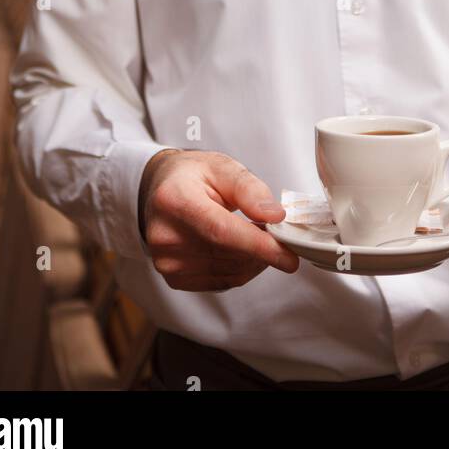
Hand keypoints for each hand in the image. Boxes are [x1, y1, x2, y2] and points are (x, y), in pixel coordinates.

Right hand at [139, 149, 299, 291]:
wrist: (160, 189)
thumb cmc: (192, 176)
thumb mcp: (222, 166)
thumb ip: (249, 189)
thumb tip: (274, 216)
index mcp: (174, 200)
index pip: (220, 231)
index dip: (257, 245)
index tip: (288, 256)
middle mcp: (165, 235)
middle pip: (228, 254)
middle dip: (263, 248)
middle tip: (277, 232)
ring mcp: (167, 261)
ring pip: (229, 273)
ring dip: (254, 259)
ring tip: (255, 235)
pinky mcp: (174, 278)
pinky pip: (221, 282)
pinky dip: (240, 269)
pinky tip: (240, 248)